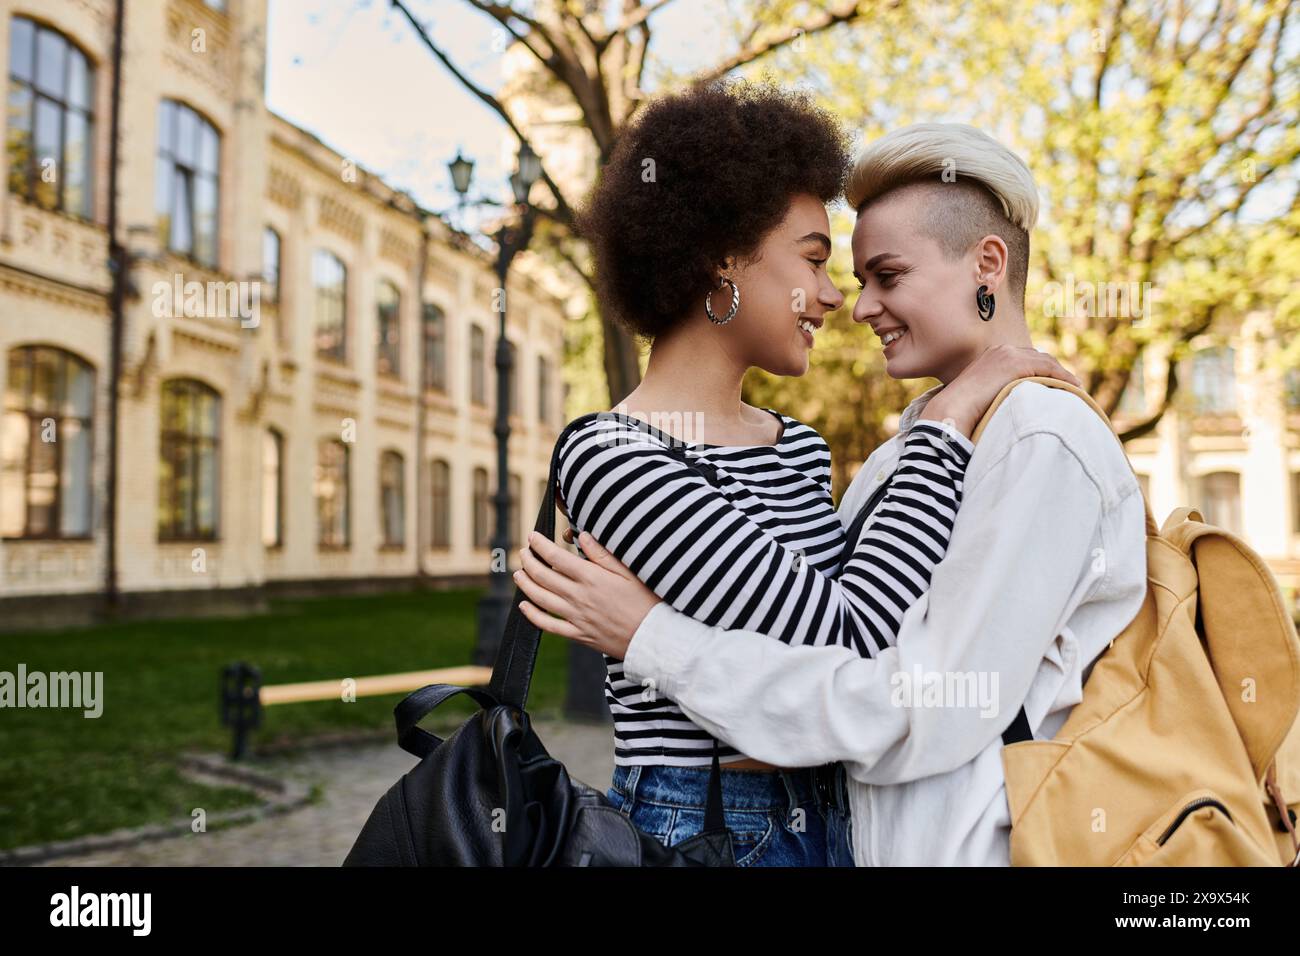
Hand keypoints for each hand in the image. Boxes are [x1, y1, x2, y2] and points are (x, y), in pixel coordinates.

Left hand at [513, 529, 661, 659]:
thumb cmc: (646, 601)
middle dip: (528, 561)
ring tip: (518, 573)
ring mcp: (576, 617)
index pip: (556, 557)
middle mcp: (579, 597)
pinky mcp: (578, 634)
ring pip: (540, 598)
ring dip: (525, 584)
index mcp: (592, 578)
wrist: (653, 637)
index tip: (532, 536)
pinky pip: (548, 625)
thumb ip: (602, 554)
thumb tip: (581, 535)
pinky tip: (524, 606)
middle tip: (523, 552)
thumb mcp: (628, 572)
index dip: (540, 545)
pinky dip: (533, 615)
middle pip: (543, 576)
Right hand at [921, 345, 1079, 436]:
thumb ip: (994, 391)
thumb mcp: (980, 394)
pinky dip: (1063, 377)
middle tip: (1068, 384)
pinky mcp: (1017, 364)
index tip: (1052, 381)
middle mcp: (1002, 350)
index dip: (1041, 369)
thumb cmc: (961, 409)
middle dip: (1054, 369)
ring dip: (1062, 374)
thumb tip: (1003, 403)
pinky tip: (1074, 387)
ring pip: (1046, 361)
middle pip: (1038, 356)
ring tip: (1074, 387)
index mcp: (992, 355)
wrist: (953, 408)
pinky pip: (1049, 368)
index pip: (1024, 358)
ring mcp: (1009, 355)